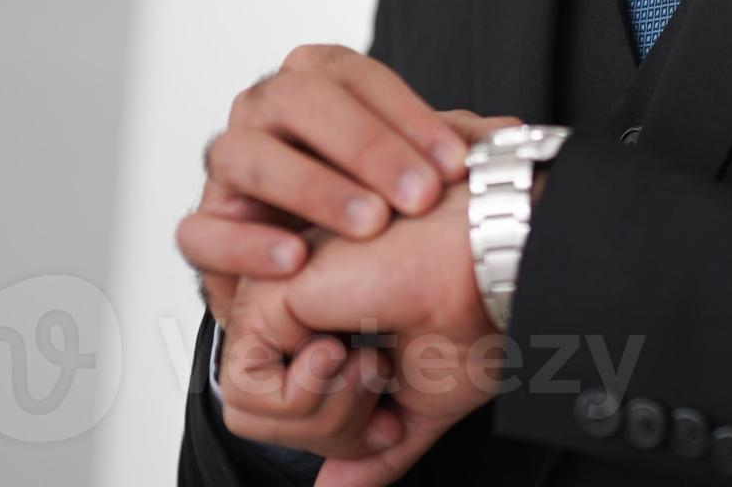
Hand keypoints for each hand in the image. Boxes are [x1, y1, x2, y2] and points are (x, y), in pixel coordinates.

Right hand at [180, 48, 482, 326]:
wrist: (310, 268)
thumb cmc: (364, 201)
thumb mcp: (412, 168)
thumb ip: (452, 148)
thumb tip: (508, 135)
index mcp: (313, 80)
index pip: (354, 75)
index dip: (408, 116)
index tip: (456, 164)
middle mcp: (262, 109)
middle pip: (298, 100)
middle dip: (366, 146)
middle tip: (418, 196)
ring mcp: (227, 164)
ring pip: (248, 155)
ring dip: (312, 189)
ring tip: (369, 225)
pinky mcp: (203, 227)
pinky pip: (201, 230)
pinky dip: (245, 244)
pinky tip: (296, 260)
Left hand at [222, 191, 502, 486]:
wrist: (486, 280)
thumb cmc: (468, 318)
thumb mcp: (414, 408)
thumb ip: (369, 450)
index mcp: (319, 332)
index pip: (281, 421)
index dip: (338, 436)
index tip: (389, 415)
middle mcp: (288, 314)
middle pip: (258, 422)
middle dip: (331, 431)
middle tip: (378, 384)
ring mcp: (272, 302)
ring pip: (246, 410)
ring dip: (324, 410)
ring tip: (367, 361)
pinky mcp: (265, 296)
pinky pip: (246, 389)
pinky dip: (306, 392)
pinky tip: (344, 348)